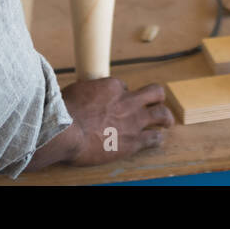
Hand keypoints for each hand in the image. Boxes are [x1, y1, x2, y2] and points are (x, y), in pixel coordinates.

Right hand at [57, 78, 172, 166]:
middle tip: (156, 103)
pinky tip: (156, 140)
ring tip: (167, 122)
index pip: (124, 87)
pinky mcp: (134, 141)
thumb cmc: (63, 113)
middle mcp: (127, 101)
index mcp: (112, 87)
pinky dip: (156, 139)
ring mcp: (133, 121)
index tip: (115, 103)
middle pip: (154, 93)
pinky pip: (154, 138)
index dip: (121, 94)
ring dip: (165, 117)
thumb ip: (85, 93)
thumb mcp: (74, 92)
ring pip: (161, 114)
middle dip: (156, 98)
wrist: (66, 132)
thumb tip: (82, 95)